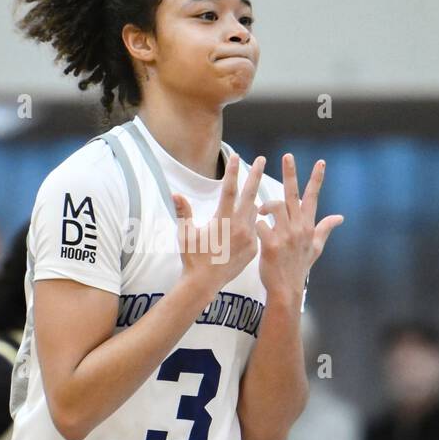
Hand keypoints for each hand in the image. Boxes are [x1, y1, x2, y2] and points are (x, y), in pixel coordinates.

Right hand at [171, 153, 264, 292]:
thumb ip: (184, 212)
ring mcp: (249, 238)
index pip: (228, 189)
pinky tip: (246, 224)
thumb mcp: (186, 234)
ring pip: (254, 213)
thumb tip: (175, 194)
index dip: (232, 172)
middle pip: (250, 195)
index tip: (236, 156)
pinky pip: (255, 231)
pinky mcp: (253, 249)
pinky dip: (252, 224)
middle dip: (256, 175)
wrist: (204, 283)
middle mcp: (239, 226)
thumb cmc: (193, 258)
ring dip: (253, 202)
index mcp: (222, 220)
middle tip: (263, 159)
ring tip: (251, 194)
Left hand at [256, 154, 342, 296]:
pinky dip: (256, 222)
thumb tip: (340, 217)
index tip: (320, 162)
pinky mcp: (272, 244)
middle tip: (287, 156)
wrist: (287, 289)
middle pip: (294, 194)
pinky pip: (261, 224)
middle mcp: (299, 228)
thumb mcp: (315, 248)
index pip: (313, 197)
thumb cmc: (299, 267)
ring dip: (266, 204)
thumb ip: (325, 229)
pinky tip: (252, 226)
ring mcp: (286, 235)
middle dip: (291, 174)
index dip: (317, 179)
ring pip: (276, 206)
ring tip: (260, 209)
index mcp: (308, 226)